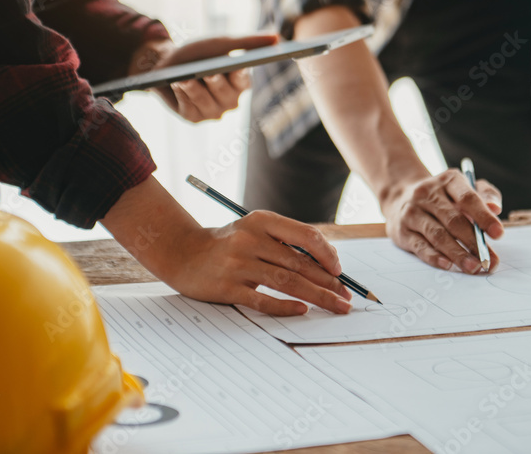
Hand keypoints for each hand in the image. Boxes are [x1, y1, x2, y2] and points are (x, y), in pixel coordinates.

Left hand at [131, 34, 277, 121]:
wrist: (168, 62)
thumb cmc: (200, 54)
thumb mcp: (222, 44)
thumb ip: (249, 42)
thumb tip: (277, 38)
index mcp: (240, 84)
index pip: (244, 82)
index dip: (240, 76)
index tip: (238, 68)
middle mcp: (229, 101)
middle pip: (225, 94)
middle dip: (216, 83)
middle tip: (210, 74)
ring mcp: (211, 112)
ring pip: (206, 103)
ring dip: (194, 89)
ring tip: (185, 79)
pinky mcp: (192, 118)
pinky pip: (190, 109)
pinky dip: (183, 95)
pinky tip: (176, 85)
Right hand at [169, 212, 352, 315]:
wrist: (183, 253)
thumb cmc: (229, 244)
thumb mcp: (255, 231)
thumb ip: (285, 243)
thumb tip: (328, 265)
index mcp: (262, 220)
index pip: (305, 236)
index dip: (327, 254)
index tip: (340, 271)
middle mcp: (251, 239)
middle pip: (300, 263)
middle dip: (329, 282)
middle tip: (346, 297)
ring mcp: (238, 264)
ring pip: (287, 282)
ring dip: (317, 296)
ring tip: (336, 306)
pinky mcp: (228, 287)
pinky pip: (263, 299)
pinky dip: (285, 306)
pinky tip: (302, 310)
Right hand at [381, 169, 504, 272]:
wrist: (401, 197)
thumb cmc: (443, 197)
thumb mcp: (465, 188)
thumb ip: (485, 195)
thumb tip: (495, 208)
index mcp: (448, 180)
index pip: (467, 198)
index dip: (484, 216)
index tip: (498, 233)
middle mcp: (427, 194)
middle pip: (453, 220)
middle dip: (474, 242)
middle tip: (489, 260)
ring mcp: (413, 212)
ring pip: (437, 235)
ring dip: (457, 254)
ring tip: (473, 267)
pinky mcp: (402, 231)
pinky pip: (420, 246)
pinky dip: (434, 257)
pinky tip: (448, 265)